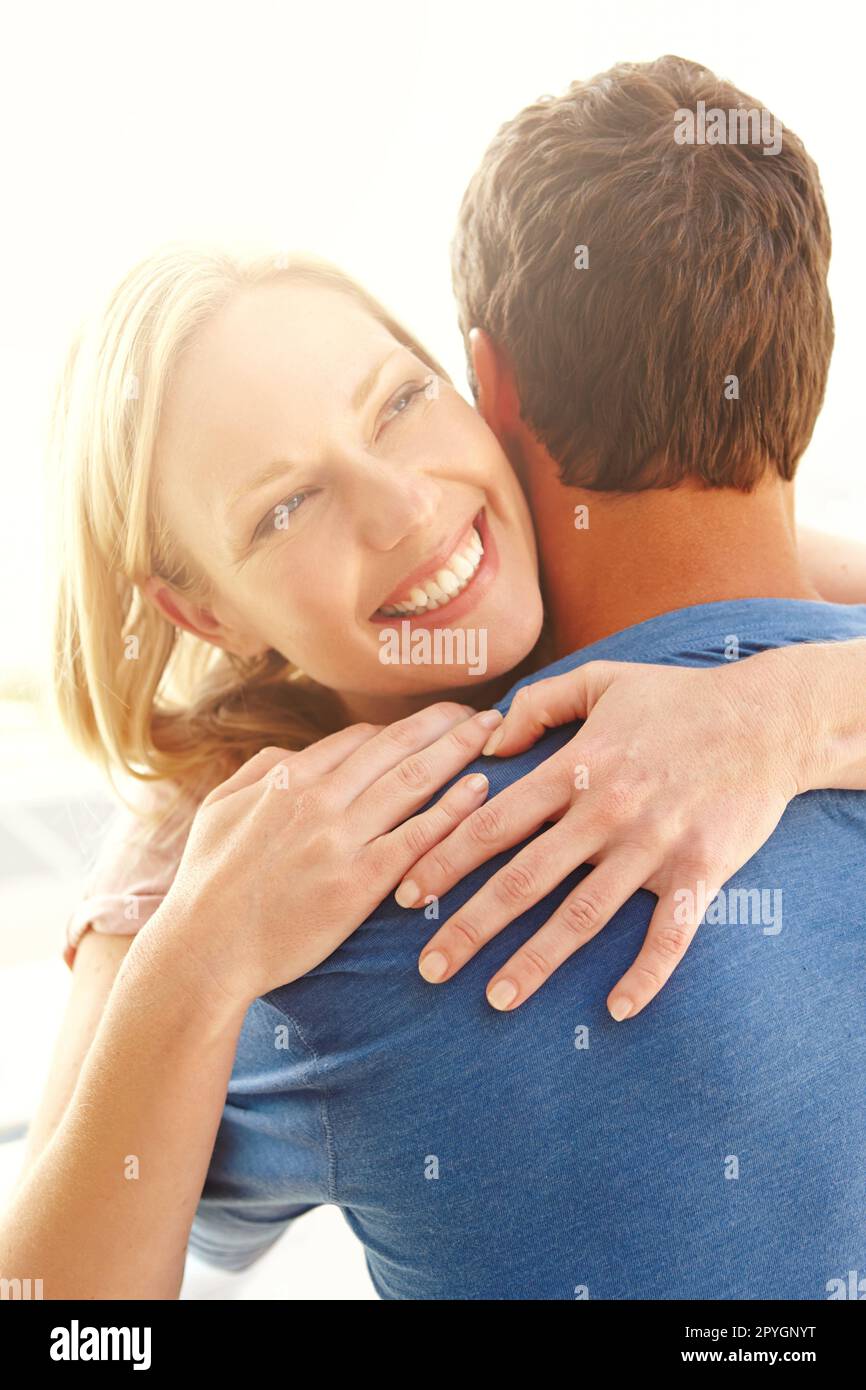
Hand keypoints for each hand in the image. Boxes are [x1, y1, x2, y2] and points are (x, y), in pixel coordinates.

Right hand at [150, 701, 503, 1005]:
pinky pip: (415, 838)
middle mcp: (317, 799)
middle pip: (395, 749)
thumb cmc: (206, 884)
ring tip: (493, 735)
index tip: (433, 725)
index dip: (401, 730)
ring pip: (412, 782)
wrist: (205, 951)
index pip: (358, 741)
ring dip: (458, 752)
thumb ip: (258, 773)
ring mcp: (339, 840)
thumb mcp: (218, 810)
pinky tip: (481, 791)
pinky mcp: (357, 884)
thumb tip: (293, 756)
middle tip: (483, 712)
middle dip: (443, 725)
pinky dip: (451, 810)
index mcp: (286, 780)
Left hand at [396, 659, 804, 1018]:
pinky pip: (670, 935)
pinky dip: (645, 975)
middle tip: (430, 968)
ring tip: (496, 999)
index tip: (406, 895)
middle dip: (470, 927)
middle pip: (522, 880)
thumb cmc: (677, 698)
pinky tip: (617, 1010)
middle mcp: (605, 812)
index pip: (492, 823)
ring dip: (537, 962)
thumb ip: (539, 702)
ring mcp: (652, 846)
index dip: (443, 861)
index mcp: (575, 768)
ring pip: (582, 915)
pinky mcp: (700, 872)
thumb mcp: (602, 678)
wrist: (767, 719)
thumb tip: (488, 739)